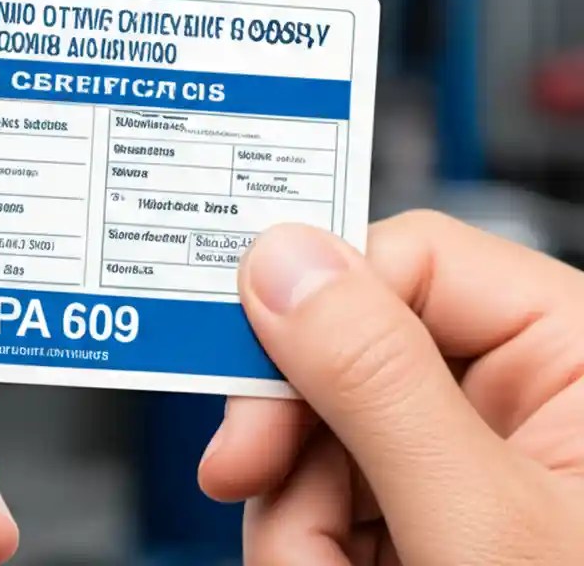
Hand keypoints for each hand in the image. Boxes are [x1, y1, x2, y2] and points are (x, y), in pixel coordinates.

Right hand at [200, 211, 583, 564]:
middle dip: (286, 441)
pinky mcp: (417, 519)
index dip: (313, 307)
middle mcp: (511, 397)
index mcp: (564, 353)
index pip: (410, 259)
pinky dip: (305, 548)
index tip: (243, 370)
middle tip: (245, 475)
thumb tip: (283, 263)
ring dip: (292, 517)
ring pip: (311, 437)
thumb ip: (380, 383)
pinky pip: (317, 497)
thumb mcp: (481, 515)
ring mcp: (457, 464)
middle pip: (338, 357)